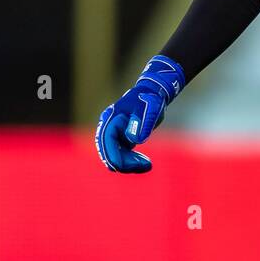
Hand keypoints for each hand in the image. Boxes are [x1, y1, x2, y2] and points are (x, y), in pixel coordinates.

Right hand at [95, 55, 184, 172]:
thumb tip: (134, 140)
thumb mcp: (151, 109)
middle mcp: (108, 127)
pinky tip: (145, 164)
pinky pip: (122, 155)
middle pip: (108, 151)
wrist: (153, 94)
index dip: (112, 154)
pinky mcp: (121, 139)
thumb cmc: (151, 100)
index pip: (106, 139)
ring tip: (148, 165)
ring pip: (115, 156)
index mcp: (112, 118)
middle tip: (146, 165)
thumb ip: (143, 124)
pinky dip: (131, 162)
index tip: (122, 166)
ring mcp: (114, 134)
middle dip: (124, 162)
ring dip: (129, 164)